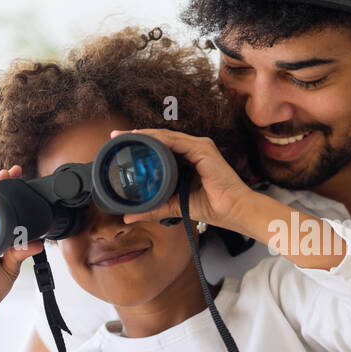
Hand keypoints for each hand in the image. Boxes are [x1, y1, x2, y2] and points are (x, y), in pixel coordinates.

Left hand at [109, 128, 254, 231]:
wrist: (234, 210)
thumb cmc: (214, 208)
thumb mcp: (176, 206)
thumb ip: (154, 208)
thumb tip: (129, 216)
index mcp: (190, 160)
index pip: (162, 148)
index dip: (142, 146)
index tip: (122, 147)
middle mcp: (195, 150)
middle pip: (161, 139)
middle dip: (138, 137)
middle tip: (116, 138)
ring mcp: (199, 147)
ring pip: (166, 136)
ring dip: (144, 135)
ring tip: (125, 136)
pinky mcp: (203, 149)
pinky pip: (175, 140)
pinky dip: (158, 139)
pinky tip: (142, 138)